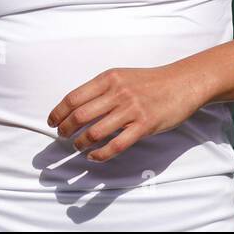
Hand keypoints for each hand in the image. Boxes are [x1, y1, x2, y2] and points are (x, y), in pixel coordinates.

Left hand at [46, 64, 204, 161]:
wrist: (182, 83)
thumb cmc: (149, 81)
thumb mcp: (121, 76)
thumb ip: (101, 89)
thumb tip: (76, 106)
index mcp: (108, 78)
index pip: (73, 98)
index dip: (58, 112)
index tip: (52, 122)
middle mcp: (117, 93)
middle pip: (80, 116)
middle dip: (66, 129)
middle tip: (62, 136)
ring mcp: (131, 110)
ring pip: (96, 132)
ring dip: (81, 143)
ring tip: (77, 147)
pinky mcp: (144, 126)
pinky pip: (116, 145)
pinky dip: (100, 155)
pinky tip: (94, 157)